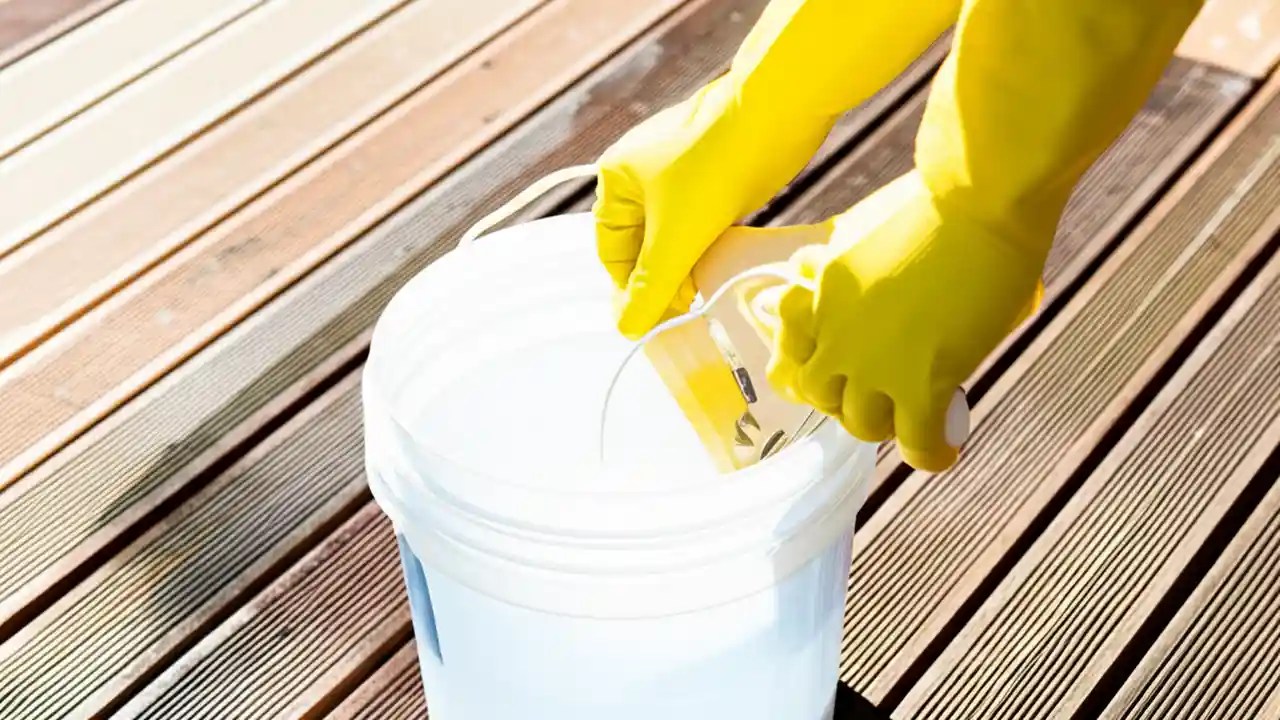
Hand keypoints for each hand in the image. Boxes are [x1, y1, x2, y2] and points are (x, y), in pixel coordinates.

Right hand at [593, 76, 833, 338]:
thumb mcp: (674, 238)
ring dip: (687, 262)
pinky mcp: (715, 172)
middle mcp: (642, 171)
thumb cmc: (713, 168)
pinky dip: (709, 243)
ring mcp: (680, 170)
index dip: (630, 286)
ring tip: (706, 290)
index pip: (610, 249)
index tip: (653, 316)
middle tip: (686, 307)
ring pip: (676, 232)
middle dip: (662, 275)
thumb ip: (649, 289)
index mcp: (616, 177)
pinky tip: (723, 262)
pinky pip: (702, 219)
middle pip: (643, 242)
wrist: (773, 115)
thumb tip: (627, 329)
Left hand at [743, 171, 1044, 471]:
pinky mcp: (921, 382)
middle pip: (820, 394)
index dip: (814, 362)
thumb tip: (827, 269)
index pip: (790, 349)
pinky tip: (944, 450)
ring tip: (911, 419)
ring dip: (885, 426)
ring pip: (862, 425)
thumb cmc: (934, 204)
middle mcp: (833, 333)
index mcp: (817, 294)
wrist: (977, 203)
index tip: (839, 364)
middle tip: (879, 391)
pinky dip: (929, 453)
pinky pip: (916, 442)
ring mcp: (873, 362)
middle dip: (846, 397)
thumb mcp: (861, 229)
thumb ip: (840, 261)